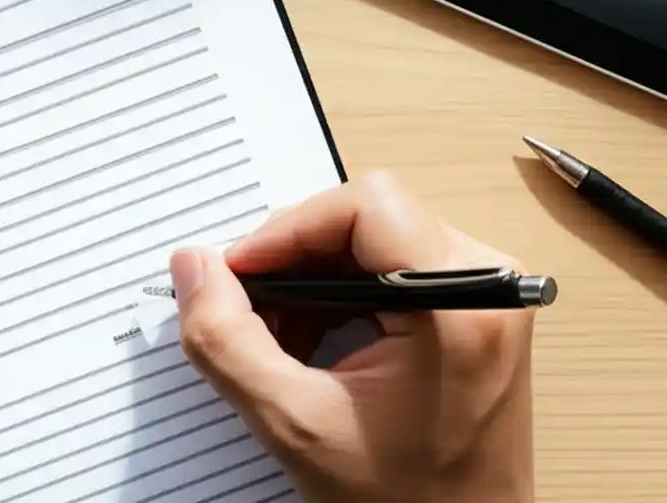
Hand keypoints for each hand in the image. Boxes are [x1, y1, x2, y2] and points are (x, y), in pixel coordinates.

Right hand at [170, 172, 535, 502]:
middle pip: (366, 219)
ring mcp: (484, 296)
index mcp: (463, 303)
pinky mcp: (472, 311)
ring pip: (372, 241)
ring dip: (308, 280)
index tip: (238, 274)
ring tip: (273, 339)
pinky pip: (389, 270)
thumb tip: (192, 266)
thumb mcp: (294, 424)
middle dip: (292, 260)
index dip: (288, 230)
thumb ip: (228, 341)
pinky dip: (335, 296)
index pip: (365, 207)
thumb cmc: (403, 501)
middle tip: (245, 311)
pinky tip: (306, 344)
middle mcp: (488, 285)